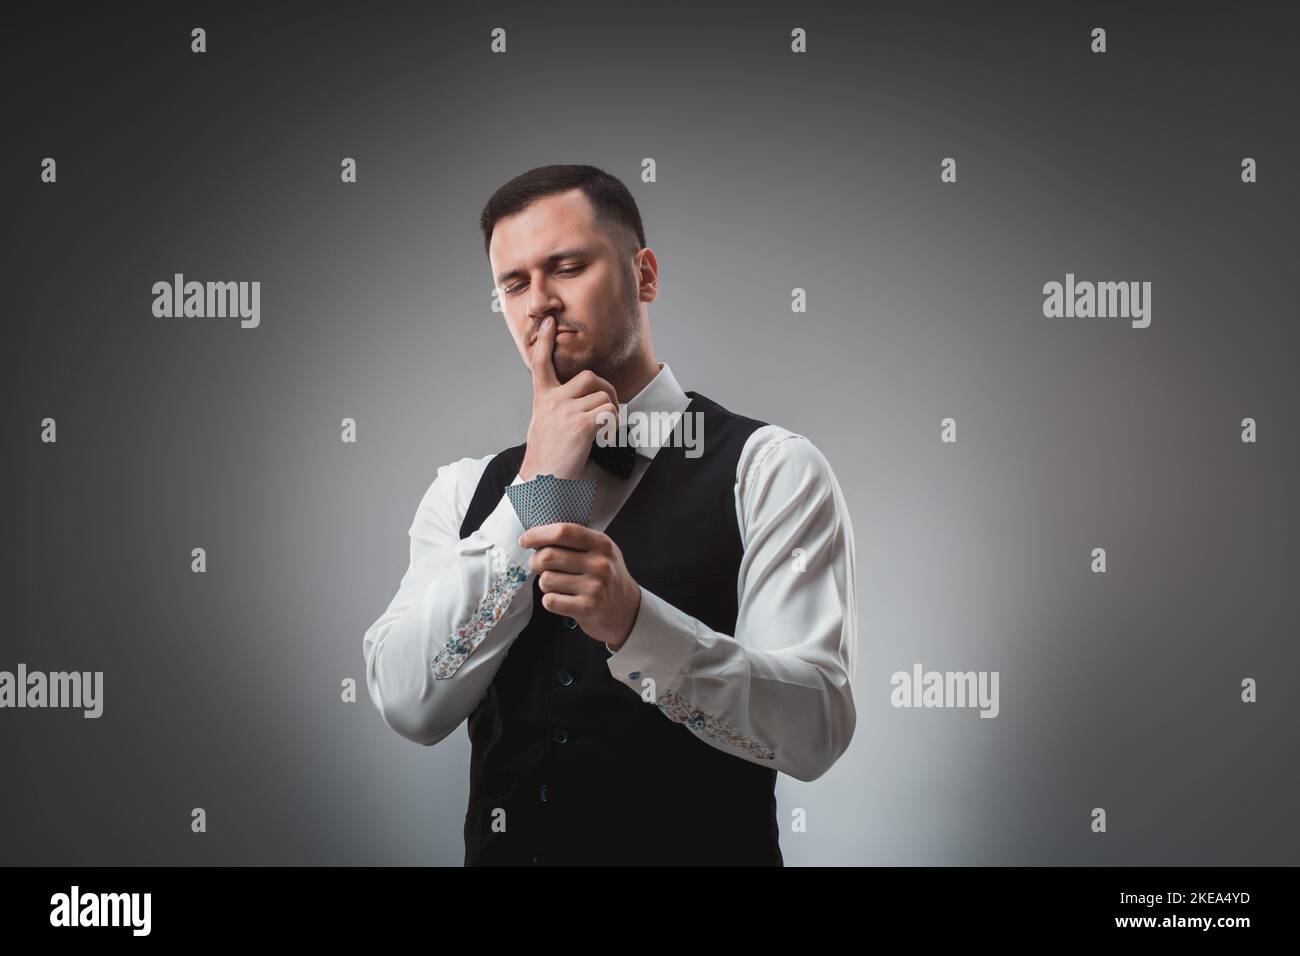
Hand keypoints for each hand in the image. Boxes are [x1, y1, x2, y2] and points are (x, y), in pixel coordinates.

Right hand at [519, 316, 618, 479]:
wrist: (542, 482)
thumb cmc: (547, 458)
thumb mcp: (543, 425)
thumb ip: (556, 408)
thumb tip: (579, 405)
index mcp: (543, 399)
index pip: (540, 363)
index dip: (545, 341)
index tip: (549, 323)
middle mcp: (553, 401)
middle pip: (589, 377)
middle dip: (606, 390)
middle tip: (610, 409)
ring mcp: (567, 411)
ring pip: (604, 397)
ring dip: (611, 413)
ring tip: (604, 431)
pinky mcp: (581, 425)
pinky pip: (610, 413)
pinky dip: (614, 426)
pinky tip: (605, 439)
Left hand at [519, 522, 641, 648]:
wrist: (628, 611)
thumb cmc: (609, 577)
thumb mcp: (602, 551)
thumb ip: (578, 541)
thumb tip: (538, 535)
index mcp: (601, 544)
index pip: (564, 531)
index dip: (538, 534)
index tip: (525, 540)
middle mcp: (599, 564)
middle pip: (549, 556)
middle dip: (535, 561)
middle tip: (537, 566)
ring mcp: (594, 587)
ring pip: (546, 580)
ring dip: (544, 583)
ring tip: (557, 585)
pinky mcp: (587, 608)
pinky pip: (550, 601)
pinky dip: (550, 600)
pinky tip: (562, 599)